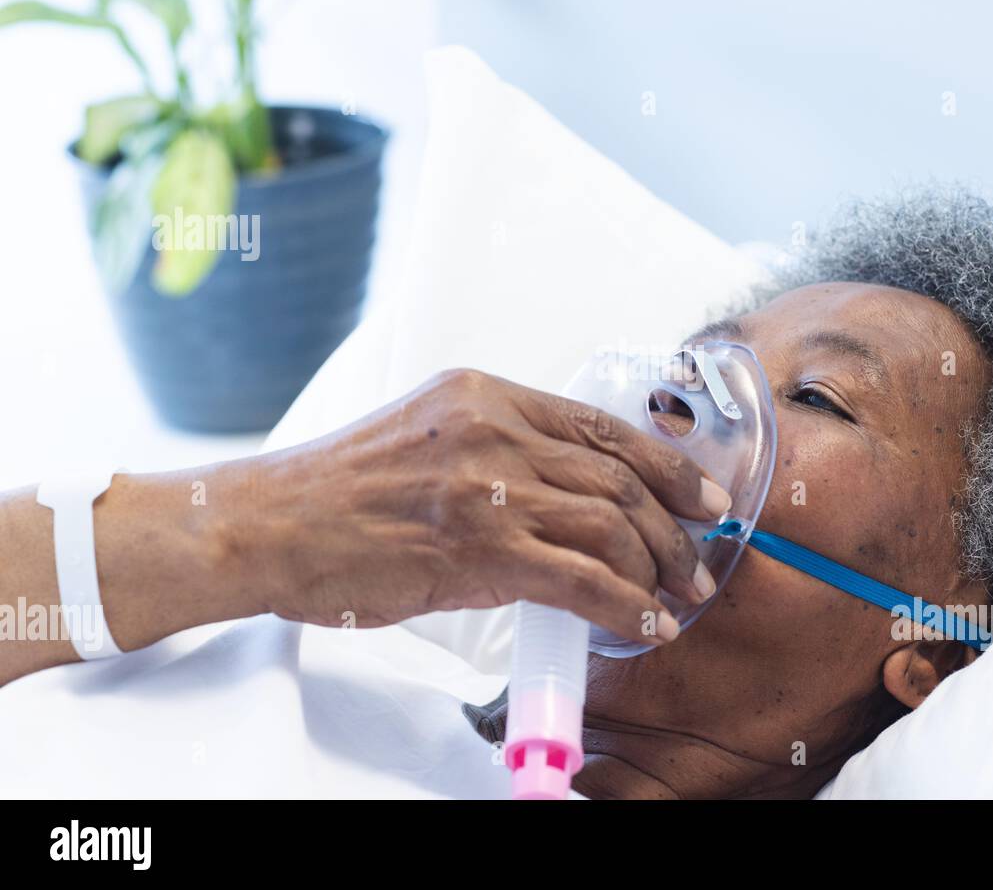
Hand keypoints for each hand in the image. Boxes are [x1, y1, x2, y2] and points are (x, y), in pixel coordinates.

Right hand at [231, 369, 731, 644]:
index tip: (701, 494)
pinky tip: (643, 623)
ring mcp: (487, 486)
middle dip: (676, 526)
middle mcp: (493, 429)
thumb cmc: (339, 492)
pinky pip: (580, 577)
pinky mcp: (478, 548)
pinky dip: (625, 604)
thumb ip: (498, 451)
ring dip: (659, 567)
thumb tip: (568, 498)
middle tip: (700, 560)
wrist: (266, 525)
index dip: (668, 463)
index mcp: (484, 395)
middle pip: (619, 477)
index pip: (602, 427)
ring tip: (677, 597)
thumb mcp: (427, 439)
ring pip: (611, 524)